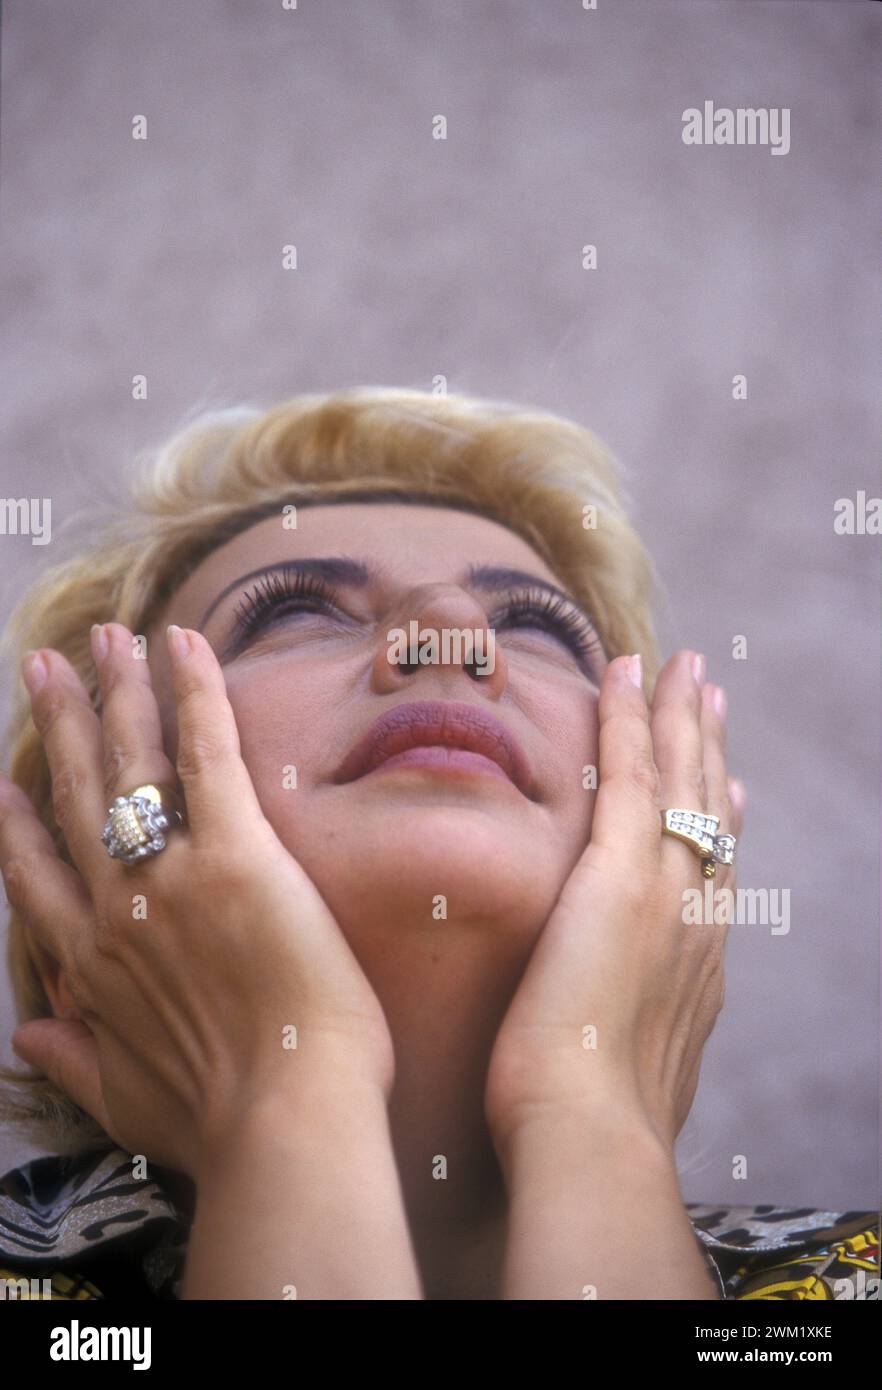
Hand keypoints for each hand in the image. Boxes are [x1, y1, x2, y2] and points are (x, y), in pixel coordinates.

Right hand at [0, 622, 393, 1180]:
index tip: (8, 786)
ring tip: (104, 637)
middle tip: (43, 665)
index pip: (36, 877)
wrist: (284, 1118)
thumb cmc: (219, 1122)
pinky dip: (194, 690)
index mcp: (89, 965)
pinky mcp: (237, 850)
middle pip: (76, 794)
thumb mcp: (125, 1100)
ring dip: (114, 690)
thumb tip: (27, 1037)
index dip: (17, 826)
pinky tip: (182, 640)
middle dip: (59, 723)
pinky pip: (209, 751)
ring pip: (132, 761)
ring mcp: (169, 871)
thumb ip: (73, 1061)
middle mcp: (115, 906)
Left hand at [484, 648, 745, 1160]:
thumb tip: (625, 1050)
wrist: (590, 1133)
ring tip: (684, 668)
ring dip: (680, 716)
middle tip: (713, 698)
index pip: (715, 871)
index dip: (723, 820)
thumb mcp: (631, 1076)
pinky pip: (627, 769)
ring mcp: (664, 888)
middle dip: (711, 750)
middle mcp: (697, 915)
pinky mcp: (619, 870)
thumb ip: (634, 1044)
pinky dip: (630, 715)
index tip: (730, 786)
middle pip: (710, 811)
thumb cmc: (589, 1126)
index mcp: (698, 963)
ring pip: (679, 778)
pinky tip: (626, 670)